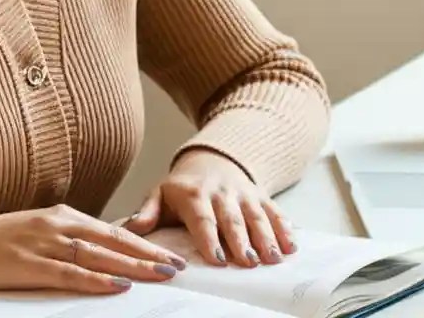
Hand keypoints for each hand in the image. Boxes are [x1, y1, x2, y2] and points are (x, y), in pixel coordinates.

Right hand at [0, 204, 188, 294]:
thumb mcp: (35, 234)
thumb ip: (66, 241)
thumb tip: (100, 257)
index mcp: (60, 215)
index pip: (112, 231)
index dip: (143, 242)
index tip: (168, 253)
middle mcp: (56, 224)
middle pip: (113, 241)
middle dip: (148, 253)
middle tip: (178, 265)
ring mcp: (42, 243)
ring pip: (98, 256)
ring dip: (133, 266)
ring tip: (161, 275)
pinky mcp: (27, 264)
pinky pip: (69, 273)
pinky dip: (97, 280)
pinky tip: (119, 285)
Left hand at [124, 148, 296, 268]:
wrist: (211, 159)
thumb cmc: (182, 187)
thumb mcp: (159, 194)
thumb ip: (146, 212)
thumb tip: (131, 228)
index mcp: (194, 195)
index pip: (202, 219)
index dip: (210, 239)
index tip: (218, 260)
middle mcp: (221, 192)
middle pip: (232, 219)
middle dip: (242, 241)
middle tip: (250, 263)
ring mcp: (244, 194)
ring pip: (256, 216)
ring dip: (267, 237)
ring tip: (274, 258)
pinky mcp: (260, 196)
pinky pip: (274, 211)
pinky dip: (285, 228)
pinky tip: (292, 246)